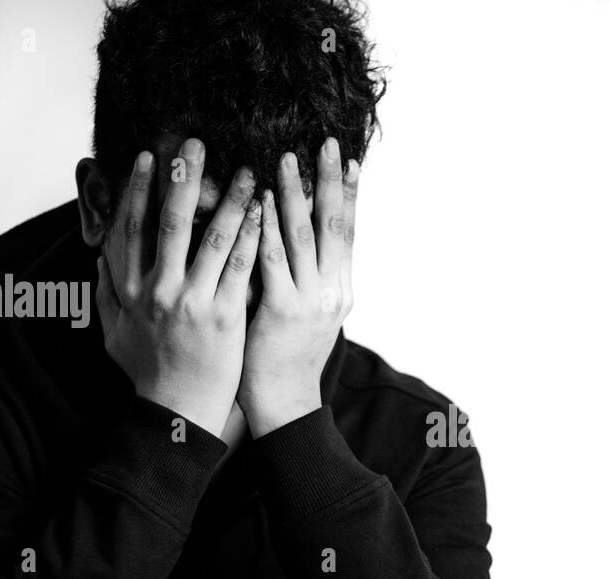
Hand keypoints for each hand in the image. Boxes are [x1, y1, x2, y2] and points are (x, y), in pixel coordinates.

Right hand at [96, 138, 260, 436]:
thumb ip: (104, 293)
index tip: (148, 159)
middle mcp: (158, 291)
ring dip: (230, 200)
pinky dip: (252, 237)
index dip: (139, 191)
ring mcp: (192, 302)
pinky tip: (265, 214)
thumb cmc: (147, 375)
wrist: (176, 413)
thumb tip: (98, 258)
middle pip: (168, 223)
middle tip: (193, 144)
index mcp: (129, 291)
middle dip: (181, 179)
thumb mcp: (112, 334)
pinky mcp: (224, 316)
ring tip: (246, 171)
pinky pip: (241, 268)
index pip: (131, 228)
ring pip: (211, 239)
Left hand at [238, 137, 357, 435]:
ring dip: (295, 195)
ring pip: (304, 237)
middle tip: (326, 143)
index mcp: (341, 290)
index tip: (349, 159)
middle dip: (331, 182)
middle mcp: (333, 291)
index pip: (349, 232)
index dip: (350, 194)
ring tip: (287, 160)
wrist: (284, 403)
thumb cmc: (287, 356)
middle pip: (335, 226)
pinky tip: (259, 202)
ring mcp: (310, 301)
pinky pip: (273, 260)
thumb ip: (307, 276)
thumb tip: (295, 236)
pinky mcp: (282, 311)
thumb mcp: (309, 313)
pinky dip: (267, 228)